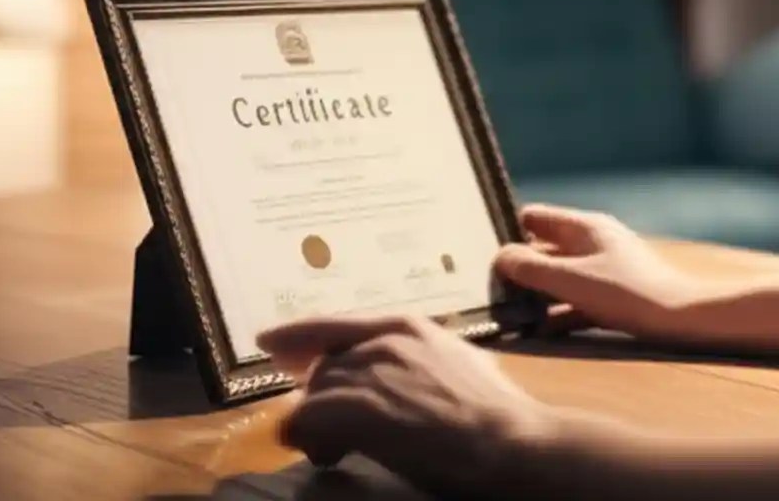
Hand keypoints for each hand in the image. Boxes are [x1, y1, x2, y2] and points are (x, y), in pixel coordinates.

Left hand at [256, 316, 552, 497]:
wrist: (509, 441)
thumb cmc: (497, 410)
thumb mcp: (460, 362)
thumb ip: (423, 358)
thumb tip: (400, 373)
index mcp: (409, 327)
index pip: (336, 323)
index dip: (298, 333)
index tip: (268, 340)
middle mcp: (382, 342)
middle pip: (322, 367)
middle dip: (318, 397)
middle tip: (329, 431)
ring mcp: (369, 372)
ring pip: (313, 395)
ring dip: (318, 425)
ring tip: (339, 449)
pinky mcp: (357, 408)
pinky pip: (304, 422)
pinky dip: (310, 441)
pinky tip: (333, 455)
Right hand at [496, 204, 706, 338]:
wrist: (681, 321)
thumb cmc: (627, 293)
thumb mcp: (571, 279)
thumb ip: (531, 267)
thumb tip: (500, 258)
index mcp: (584, 227)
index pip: (535, 217)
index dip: (508, 231)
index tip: (482, 253)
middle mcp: (593, 243)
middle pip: (543, 250)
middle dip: (518, 269)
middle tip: (487, 290)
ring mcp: (603, 271)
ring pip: (557, 279)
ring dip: (535, 295)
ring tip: (505, 314)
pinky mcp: (611, 299)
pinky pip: (574, 302)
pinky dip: (555, 314)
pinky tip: (536, 332)